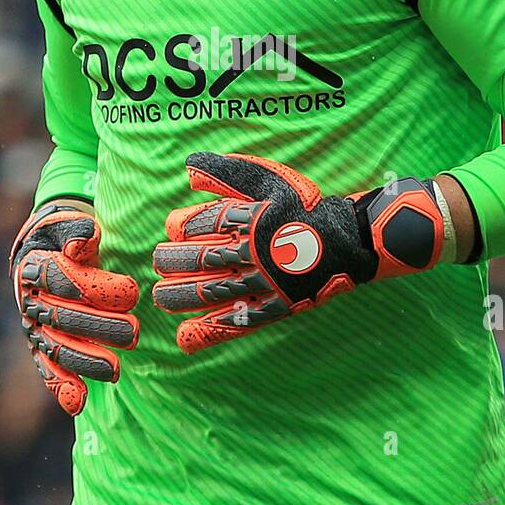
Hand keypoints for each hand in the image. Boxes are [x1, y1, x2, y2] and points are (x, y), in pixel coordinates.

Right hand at [10, 200, 139, 413]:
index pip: (60, 278)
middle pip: (60, 317)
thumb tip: (83, 242)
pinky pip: (48, 369)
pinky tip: (78, 403)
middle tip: (134, 332)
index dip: (94, 287)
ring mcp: (35, 327)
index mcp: (35, 266)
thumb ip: (79, 231)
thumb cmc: (67, 236)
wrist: (46, 250)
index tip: (131, 293)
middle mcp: (30, 300)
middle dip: (98, 327)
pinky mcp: (42, 348)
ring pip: (55, 347)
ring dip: (84, 360)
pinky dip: (61, 387)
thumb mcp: (72, 224)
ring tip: (115, 369)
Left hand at [152, 152, 443, 352]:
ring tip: (162, 297)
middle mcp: (248, 252)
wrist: (343, 239)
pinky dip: (208, 331)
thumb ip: (225, 174)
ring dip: (177, 297)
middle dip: (169, 262)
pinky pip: (235, 323)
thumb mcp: (265, 180)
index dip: (180, 228)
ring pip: (207, 293)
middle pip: (195, 260)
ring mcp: (258, 283)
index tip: (175, 230)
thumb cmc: (301, 207)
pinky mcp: (270, 308)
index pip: (198, 225)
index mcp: (245, 220)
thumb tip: (188, 169)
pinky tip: (185, 336)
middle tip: (160, 262)